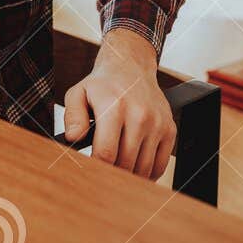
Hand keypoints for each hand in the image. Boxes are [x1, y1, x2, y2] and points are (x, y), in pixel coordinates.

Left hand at [62, 29, 176, 178]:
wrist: (131, 66)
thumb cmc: (103, 85)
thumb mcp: (78, 93)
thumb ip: (72, 116)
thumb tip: (72, 138)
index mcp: (114, 107)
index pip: (106, 153)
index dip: (95, 168)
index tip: (90, 171)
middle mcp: (139, 115)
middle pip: (125, 163)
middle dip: (111, 174)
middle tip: (101, 174)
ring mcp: (157, 123)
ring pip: (144, 168)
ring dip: (129, 176)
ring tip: (116, 171)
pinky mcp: (169, 129)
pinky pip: (160, 164)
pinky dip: (148, 173)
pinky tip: (135, 169)